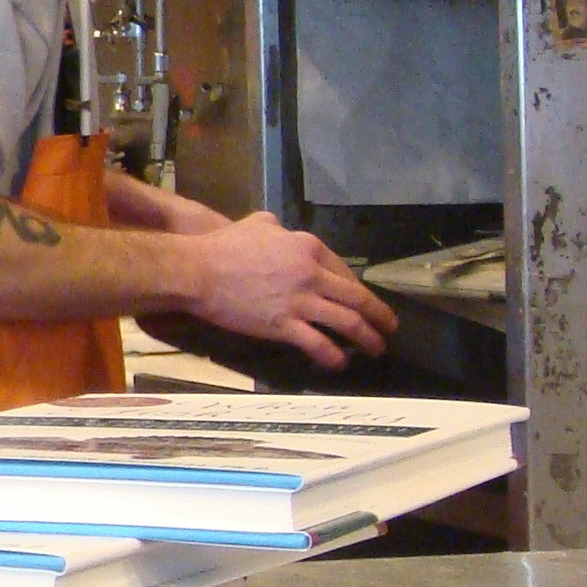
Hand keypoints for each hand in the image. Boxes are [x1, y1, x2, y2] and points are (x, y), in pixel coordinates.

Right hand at [182, 213, 395, 368]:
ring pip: (347, 322)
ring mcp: (300, 301)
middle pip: (356, 297)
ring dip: (367, 338)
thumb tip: (283, 233)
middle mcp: (311, 274)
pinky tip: (339, 363)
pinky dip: (333, 355)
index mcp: (308, 247)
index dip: (358, 287)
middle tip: (389, 326)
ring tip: (377, 348)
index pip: (344, 269)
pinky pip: (318, 343)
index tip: (363, 299)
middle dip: (379, 315)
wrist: (196, 271)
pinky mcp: (284, 325)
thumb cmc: (222, 246)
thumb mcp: (257, 223)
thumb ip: (279, 229)